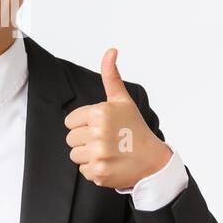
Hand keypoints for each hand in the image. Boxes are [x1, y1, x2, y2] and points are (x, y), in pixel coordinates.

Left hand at [64, 48, 172, 188]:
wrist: (152, 160)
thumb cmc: (135, 128)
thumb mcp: (122, 100)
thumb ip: (111, 76)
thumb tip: (111, 50)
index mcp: (100, 113)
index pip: (70, 122)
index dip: (83, 125)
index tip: (100, 127)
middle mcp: (97, 132)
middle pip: (71, 139)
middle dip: (85, 140)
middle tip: (105, 141)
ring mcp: (98, 154)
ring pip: (75, 155)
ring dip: (88, 156)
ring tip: (107, 152)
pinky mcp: (98, 172)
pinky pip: (83, 170)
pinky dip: (94, 170)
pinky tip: (109, 164)